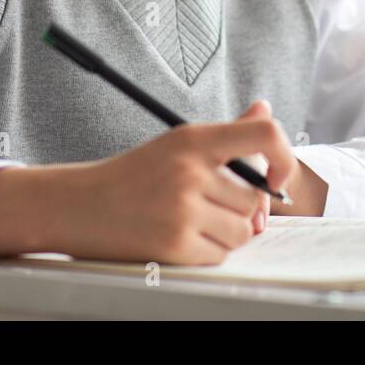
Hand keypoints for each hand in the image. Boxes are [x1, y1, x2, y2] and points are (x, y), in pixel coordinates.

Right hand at [36, 98, 294, 264]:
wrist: (80, 206)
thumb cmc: (134, 175)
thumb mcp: (178, 143)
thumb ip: (229, 131)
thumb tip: (266, 110)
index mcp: (194, 139)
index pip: (264, 135)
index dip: (284, 158)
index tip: (276, 177)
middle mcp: (190, 170)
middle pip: (256, 199)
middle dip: (242, 209)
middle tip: (213, 206)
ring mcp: (182, 209)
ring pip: (243, 230)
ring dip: (227, 233)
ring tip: (195, 221)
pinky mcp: (174, 244)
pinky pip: (220, 254)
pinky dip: (209, 252)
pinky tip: (183, 237)